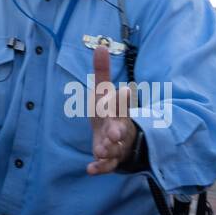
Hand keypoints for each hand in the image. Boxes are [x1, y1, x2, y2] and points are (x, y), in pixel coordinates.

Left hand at [87, 45, 138, 174]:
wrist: (119, 141)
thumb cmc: (110, 113)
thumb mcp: (105, 92)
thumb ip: (102, 71)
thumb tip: (100, 45)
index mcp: (118, 111)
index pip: (122, 104)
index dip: (122, 99)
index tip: (125, 91)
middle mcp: (119, 128)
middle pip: (120, 129)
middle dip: (117, 131)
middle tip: (114, 133)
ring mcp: (116, 145)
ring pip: (114, 149)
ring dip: (107, 150)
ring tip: (100, 150)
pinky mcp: (110, 160)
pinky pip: (107, 166)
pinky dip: (100, 168)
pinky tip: (90, 169)